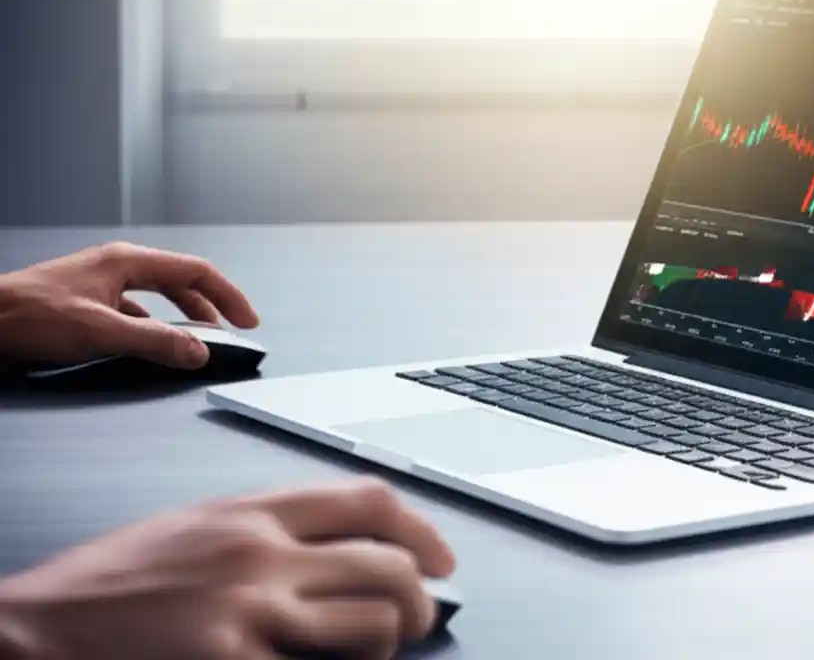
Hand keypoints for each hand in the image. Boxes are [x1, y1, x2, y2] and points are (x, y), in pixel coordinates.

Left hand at [0, 242, 258, 369]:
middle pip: (180, 282)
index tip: (247, 320)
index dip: (228, 296)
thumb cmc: (29, 316)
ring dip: (181, 320)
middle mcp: (116, 267)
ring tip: (196, 342)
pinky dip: (153, 329)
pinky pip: (134, 313)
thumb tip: (199, 351)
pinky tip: (152, 347)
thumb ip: (155, 342)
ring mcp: (100, 284)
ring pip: (157, 299)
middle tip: (230, 332)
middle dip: (210, 307)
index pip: (196, 271)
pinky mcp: (86, 305)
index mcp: (126, 261)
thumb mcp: (100, 332)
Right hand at [0, 477, 456, 659]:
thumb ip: (266, 533)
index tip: (442, 557)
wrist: (25, 637)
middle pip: (388, 565)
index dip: (422, 531)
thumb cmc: (102, 592)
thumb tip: (341, 550)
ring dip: (387, 645)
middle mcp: (257, 554)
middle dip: (422, 599)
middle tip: (422, 618)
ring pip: (372, 623)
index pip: (368, 500)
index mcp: (247, 513)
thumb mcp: (190, 531)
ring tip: (372, 654)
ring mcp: (247, 613)